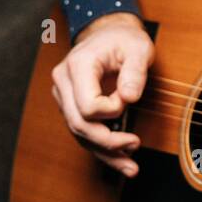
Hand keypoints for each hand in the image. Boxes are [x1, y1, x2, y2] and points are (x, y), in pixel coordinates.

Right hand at [49, 11, 153, 176]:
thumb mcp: (138, 48)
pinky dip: (102, 148)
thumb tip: (130, 98)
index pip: (88, 106)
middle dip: (108, 142)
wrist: (109, 33)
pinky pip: (84, 133)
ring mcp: (64, 97)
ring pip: (79, 134)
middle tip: (136, 145)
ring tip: (132, 168)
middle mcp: (63, 83)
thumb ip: (135, 71)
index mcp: (77, 66)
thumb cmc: (124, 39)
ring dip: (106, 153)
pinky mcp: (71, 107)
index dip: (112, 110)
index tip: (130, 98)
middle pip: (79, 124)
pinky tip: (122, 160)